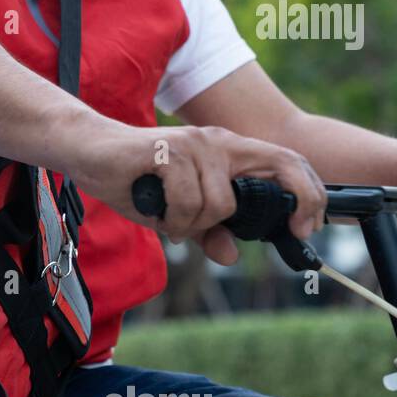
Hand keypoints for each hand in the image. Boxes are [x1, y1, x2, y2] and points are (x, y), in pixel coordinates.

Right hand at [69, 121, 326, 265]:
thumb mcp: (177, 213)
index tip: (306, 227)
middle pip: (280, 165)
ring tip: (169, 220)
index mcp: (227, 150)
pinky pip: (188, 204)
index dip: (308, 192)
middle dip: (298, 201)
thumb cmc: (134, 179)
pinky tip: (155, 213)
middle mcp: (218, 141)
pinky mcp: (170, 151)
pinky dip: (172, 221)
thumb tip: (231, 254)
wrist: (88, 151)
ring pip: (221, 205)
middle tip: (291, 231)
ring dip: (194, 226)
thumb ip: (206, 230)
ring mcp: (195, 144)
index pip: (286, 161)